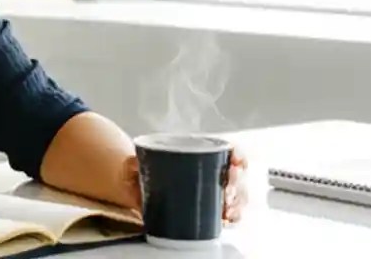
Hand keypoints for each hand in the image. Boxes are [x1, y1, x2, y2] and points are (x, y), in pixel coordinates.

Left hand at [119, 144, 250, 223]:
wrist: (135, 188)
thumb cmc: (139, 171)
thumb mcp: (134, 165)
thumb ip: (132, 163)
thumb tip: (134, 164)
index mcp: (198, 154)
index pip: (227, 150)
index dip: (237, 154)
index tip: (236, 162)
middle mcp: (211, 171)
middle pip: (236, 175)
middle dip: (237, 184)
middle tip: (227, 192)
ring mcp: (213, 191)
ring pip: (238, 195)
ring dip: (237, 203)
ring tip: (226, 210)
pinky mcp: (209, 210)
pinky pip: (231, 214)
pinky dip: (233, 217)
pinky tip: (226, 220)